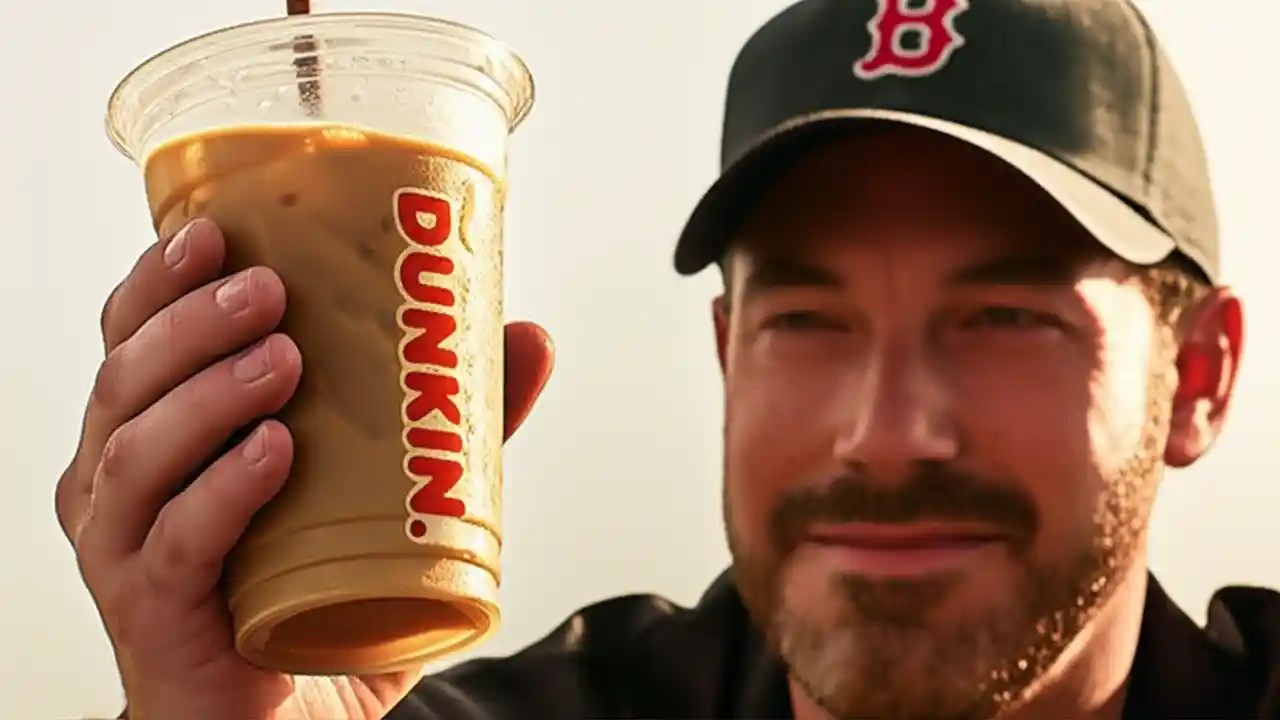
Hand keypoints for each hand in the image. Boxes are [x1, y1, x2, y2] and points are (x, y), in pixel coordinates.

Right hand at [54, 219, 554, 719]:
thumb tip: (528, 336)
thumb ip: (453, 419)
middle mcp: (122, 481)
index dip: (160, 278)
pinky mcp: (154, 612)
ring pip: (136, 451)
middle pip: (126, 378)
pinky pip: (174, 543)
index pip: (134, 336)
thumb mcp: (386, 489)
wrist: (286, 717)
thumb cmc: (312, 590)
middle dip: (191, 322)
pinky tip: (274, 454)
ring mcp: (126, 549)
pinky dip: (222, 492)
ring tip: (283, 362)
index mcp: (161, 432)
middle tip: (268, 290)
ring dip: (208, 394)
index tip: (219, 229)